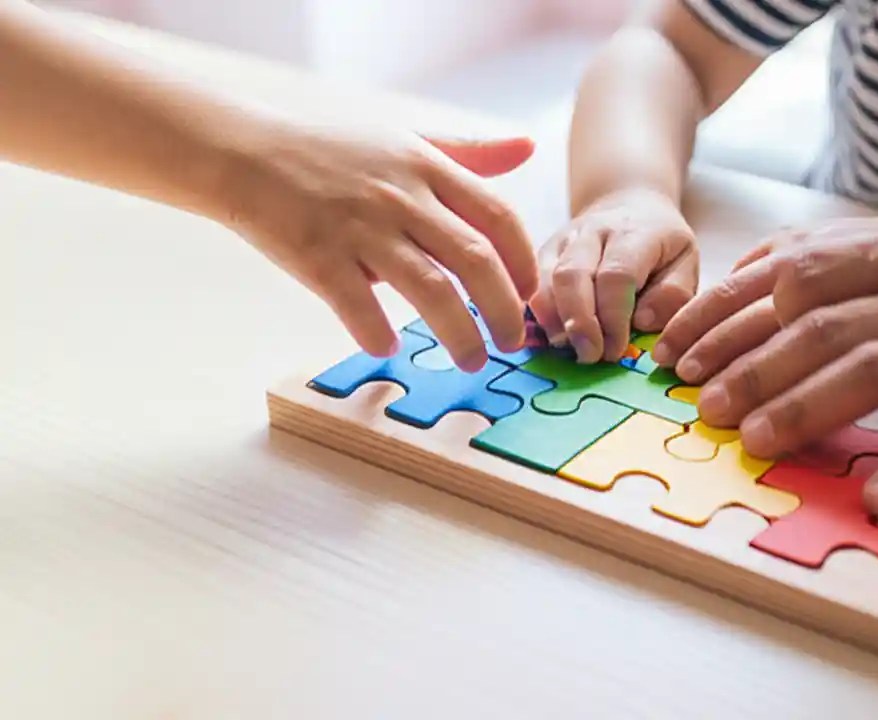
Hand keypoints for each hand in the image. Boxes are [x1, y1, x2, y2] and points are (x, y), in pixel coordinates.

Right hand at [222, 120, 537, 370]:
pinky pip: (360, 307)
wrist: (247, 152)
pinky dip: (379, 334)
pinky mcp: (318, 257)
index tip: (529, 294)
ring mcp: (360, 228)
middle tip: (512, 343)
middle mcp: (402, 197)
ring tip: (473, 360)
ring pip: (432, 291)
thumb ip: (469, 151)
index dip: (524, 262)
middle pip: (476, 260)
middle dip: (505, 309)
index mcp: (427, 168)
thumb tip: (528, 147)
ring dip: (461, 334)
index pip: (499, 218)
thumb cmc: (333, 152)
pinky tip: (388, 348)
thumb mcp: (406, 140)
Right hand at [529, 186, 697, 362]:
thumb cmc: (661, 245)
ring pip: (546, 280)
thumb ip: (673, 294)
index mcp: (634, 233)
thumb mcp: (686, 263)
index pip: (616, 275)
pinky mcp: (545, 252)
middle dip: (579, 323)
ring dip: (555, 321)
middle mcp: (593, 231)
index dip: (613, 318)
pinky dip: (540, 315)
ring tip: (571, 348)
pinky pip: (533, 285)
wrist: (630, 203)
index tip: (616, 349)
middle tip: (590, 356)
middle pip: (573, 276)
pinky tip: (557, 335)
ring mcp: (564, 239)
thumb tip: (642, 322)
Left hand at [655, 222, 877, 516]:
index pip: (801, 273)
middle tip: (701, 403)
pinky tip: (876, 496)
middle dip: (751, 364)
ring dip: (806, 406)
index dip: (731, 312)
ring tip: (755, 441)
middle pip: (825, 324)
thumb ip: (866, 256)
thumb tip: (768, 271)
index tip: (680, 346)